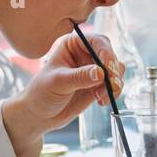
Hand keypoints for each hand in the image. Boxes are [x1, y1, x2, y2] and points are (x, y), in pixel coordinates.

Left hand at [1, 31, 124, 156]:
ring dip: (114, 84)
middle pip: (110, 55)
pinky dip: (112, 93)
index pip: (97, 42)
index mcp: (73, 45)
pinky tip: (101, 101)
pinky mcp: (99, 84)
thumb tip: (101, 73)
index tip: (108, 68)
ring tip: (102, 97)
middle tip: (110, 85)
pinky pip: (115, 84)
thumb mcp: (58, 82)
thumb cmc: (42, 93)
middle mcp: (86, 54)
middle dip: (113, 71)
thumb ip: (80, 77)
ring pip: (116, 70)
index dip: (106, 52)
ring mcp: (94, 70)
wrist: (40, 114)